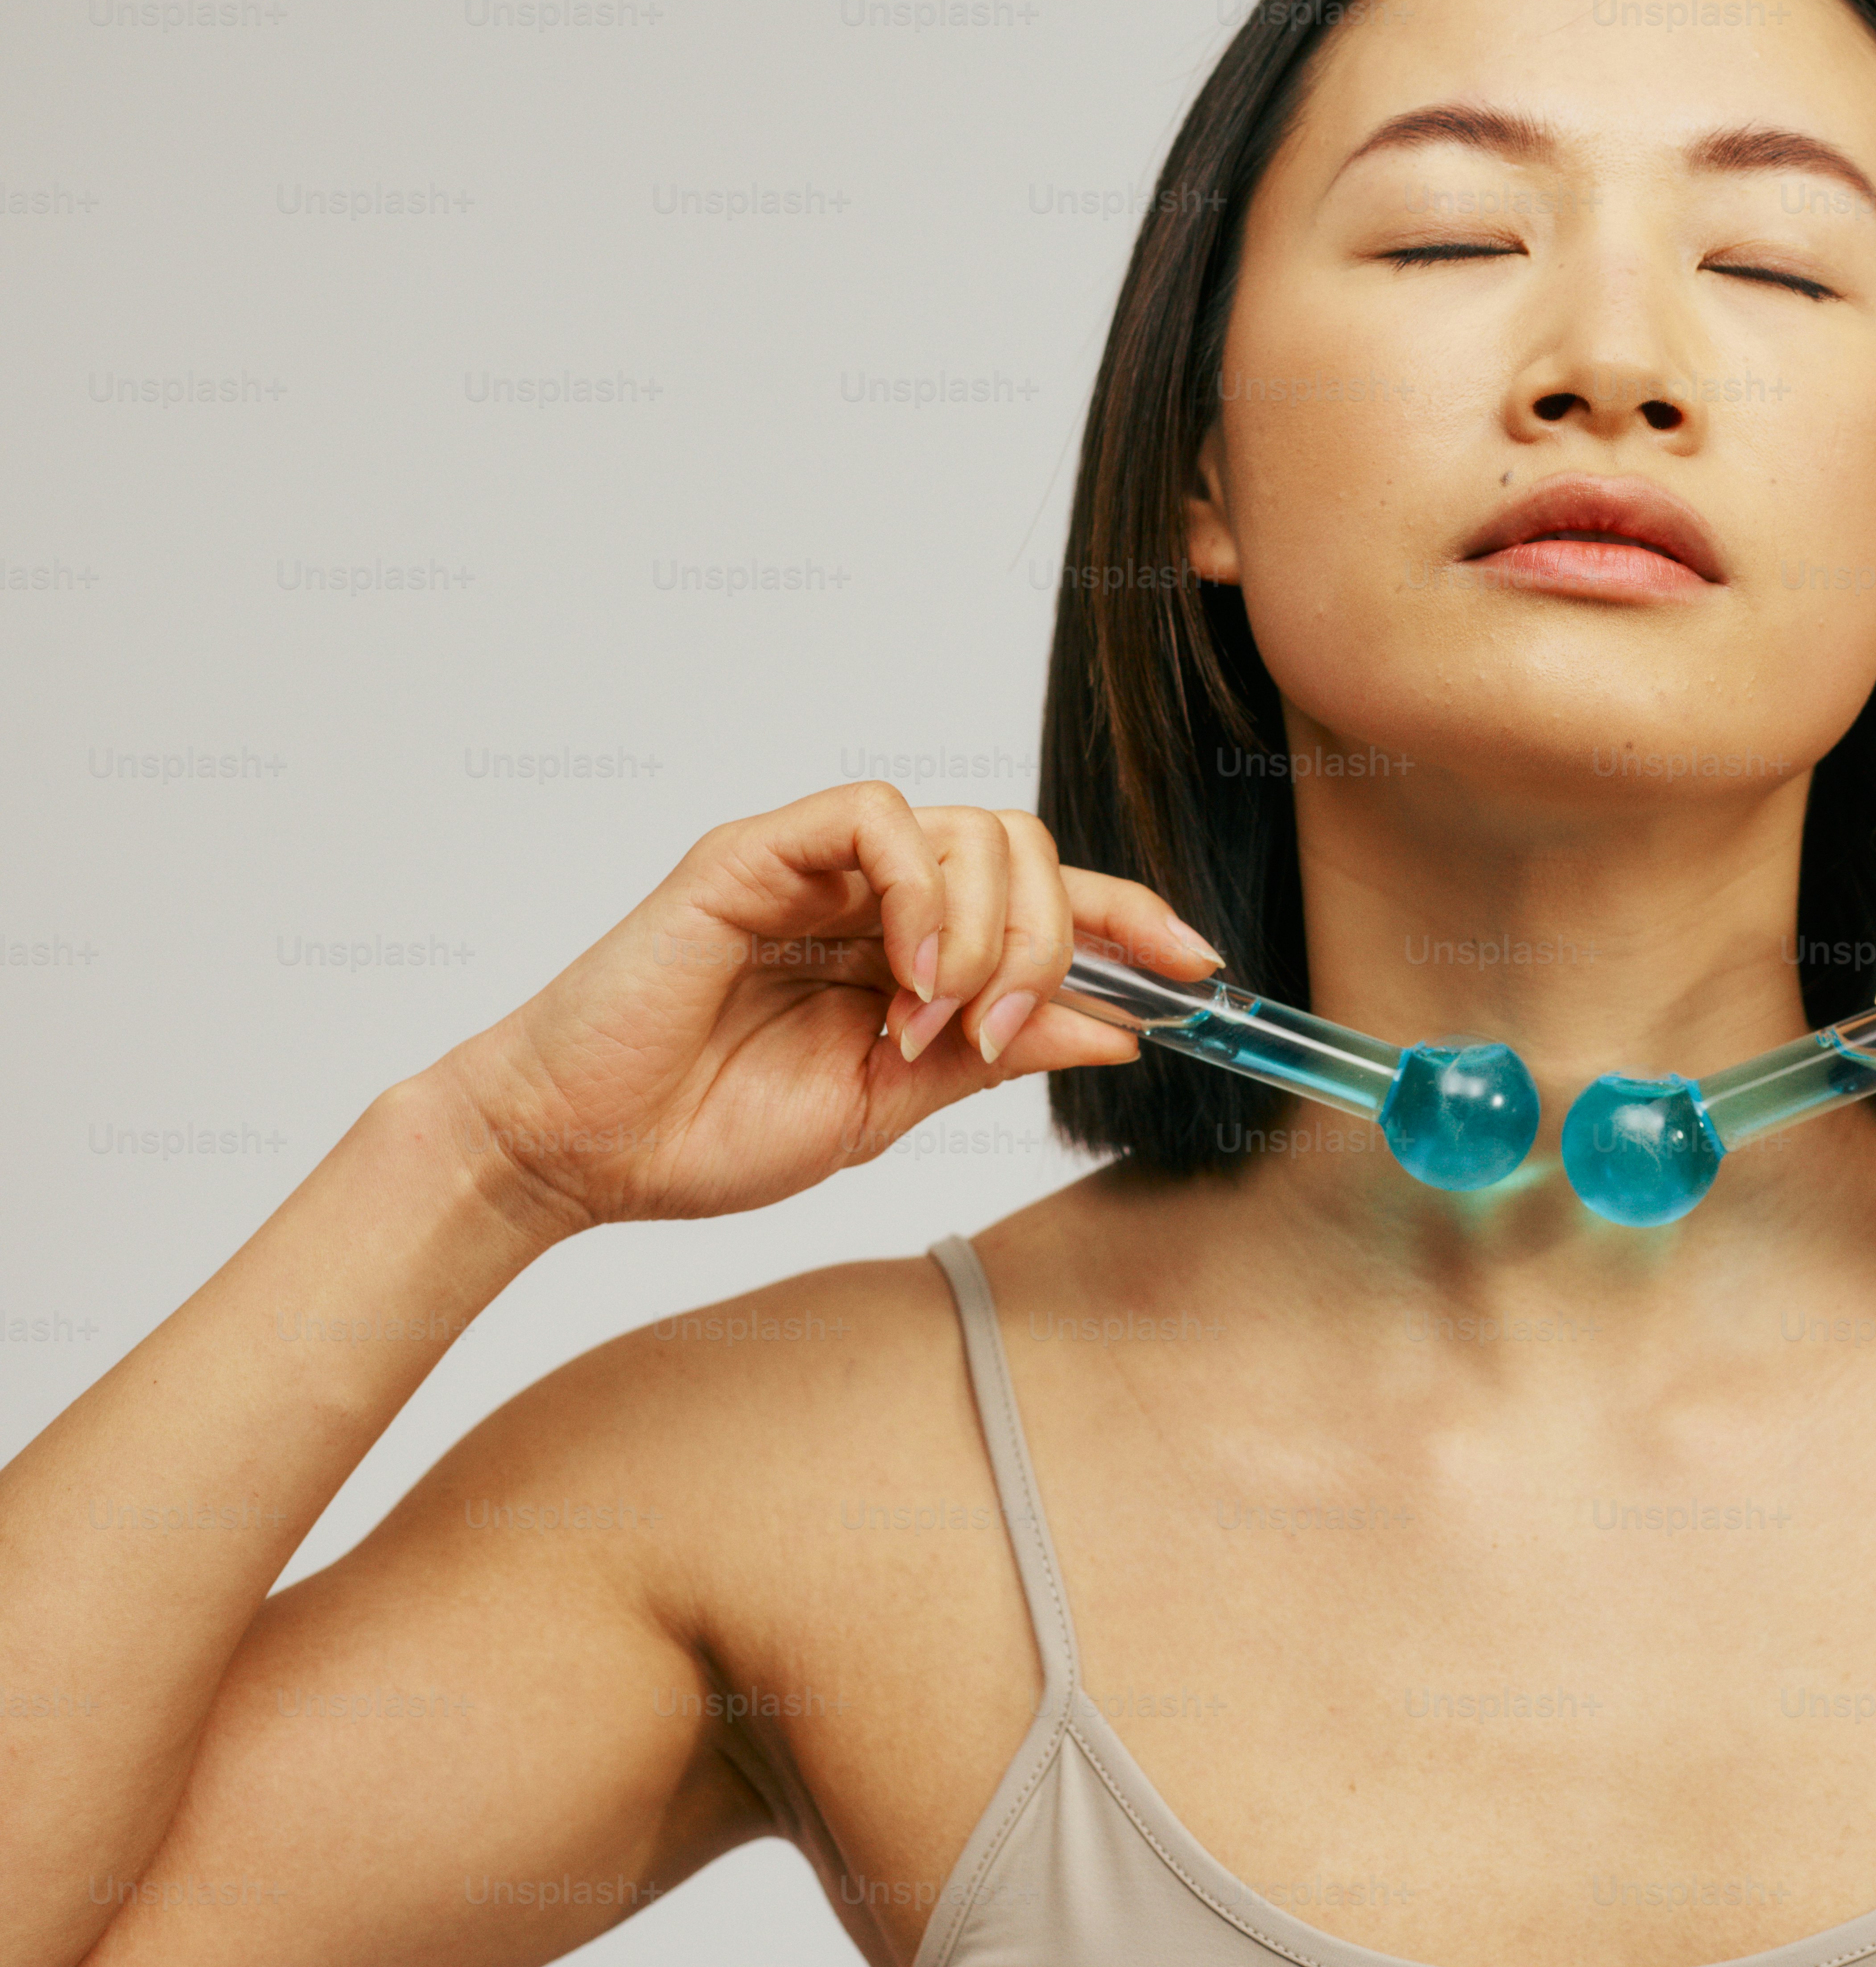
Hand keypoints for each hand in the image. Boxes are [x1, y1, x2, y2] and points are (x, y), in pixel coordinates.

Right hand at [424, 780, 1218, 1239]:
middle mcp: (871, 892)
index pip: (1047, 898)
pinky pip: (874, 815)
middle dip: (1055, 936)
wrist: (585, 1151)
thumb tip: (1120, 1026)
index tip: (1198, 968)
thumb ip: (999, 1052)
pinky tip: (907, 969)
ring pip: (970, 828)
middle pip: (1027, 851)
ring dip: (988, 929)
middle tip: (1006, 1026)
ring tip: (939, 1016)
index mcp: (908, 946)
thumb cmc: (711, 1126)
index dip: (1131, 919)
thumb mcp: (891, 1099)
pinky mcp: (754, 852)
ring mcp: (814, 865)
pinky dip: (920, 889)